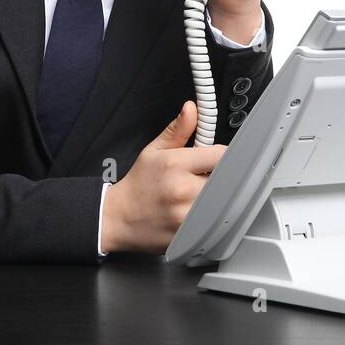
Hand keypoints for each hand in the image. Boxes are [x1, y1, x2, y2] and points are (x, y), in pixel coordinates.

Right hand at [101, 101, 226, 253]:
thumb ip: (178, 130)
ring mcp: (186, 216)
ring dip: (219, 198)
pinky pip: (215, 224)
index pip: (221, 155)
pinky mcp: (189, 236)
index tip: (220, 159)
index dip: (226, 156)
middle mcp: (182, 190)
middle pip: (226, 180)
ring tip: (202, 195)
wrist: (118, 218)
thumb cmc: (139, 184)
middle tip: (210, 178)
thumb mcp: (154, 150)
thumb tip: (192, 108)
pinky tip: (199, 213)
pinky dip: (213, 218)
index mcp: (174, 164)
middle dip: (221, 177)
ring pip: (223, 203)